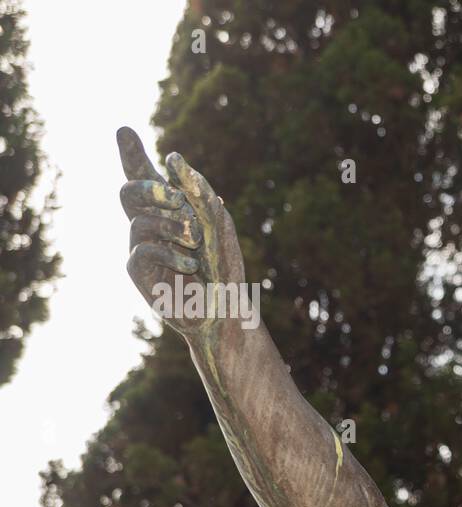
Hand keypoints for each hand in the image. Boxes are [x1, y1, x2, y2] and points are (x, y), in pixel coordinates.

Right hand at [117, 127, 245, 336]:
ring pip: (140, 220)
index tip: (123, 130)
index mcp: (168, 209)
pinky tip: (190, 265)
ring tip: (196, 243)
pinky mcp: (137, 271)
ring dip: (174, 227)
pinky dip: (171, 254)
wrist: (224, 308)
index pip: (142, 175)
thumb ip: (198, 192)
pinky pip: (143, 249)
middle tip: (177, 199)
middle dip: (151, 190)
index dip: (131, 153)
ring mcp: (139, 246)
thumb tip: (172, 158)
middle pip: (128, 191)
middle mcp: (149, 223)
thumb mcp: (218, 224)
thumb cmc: (222, 264)